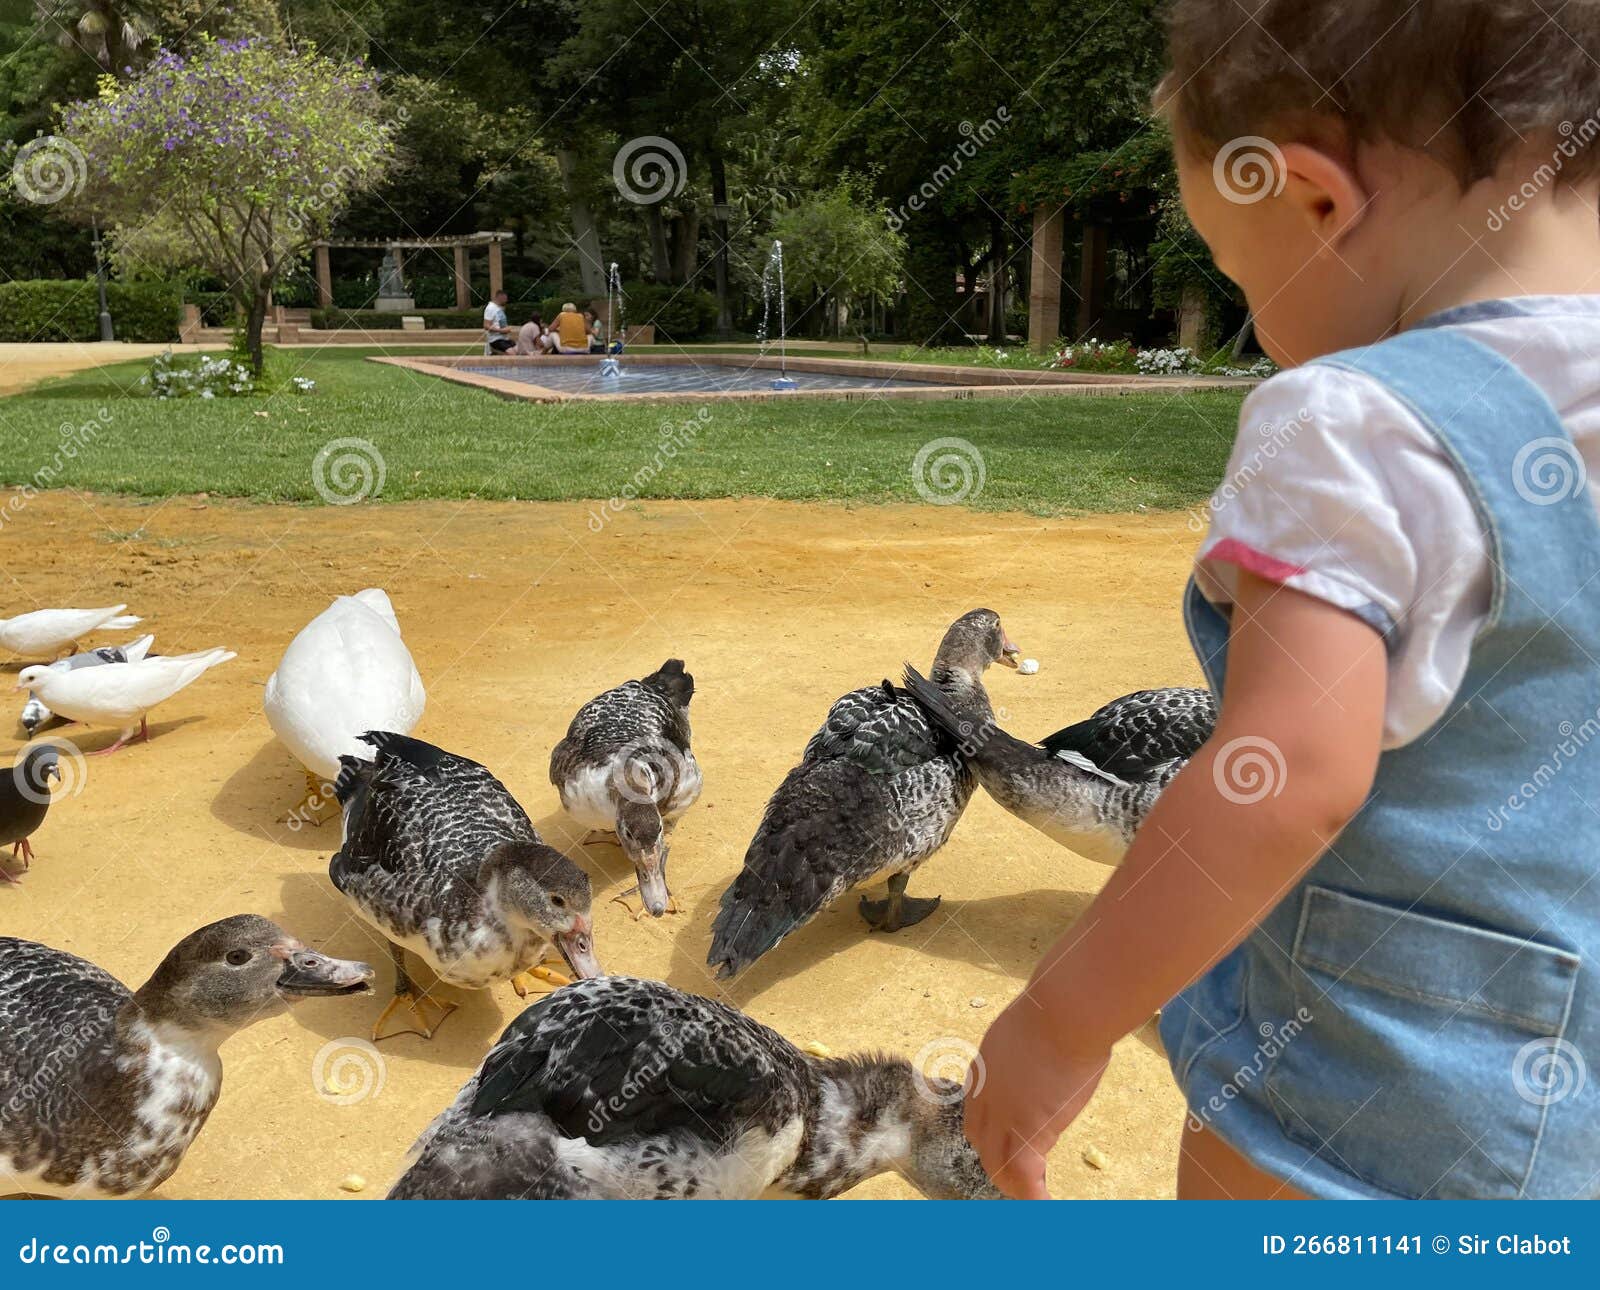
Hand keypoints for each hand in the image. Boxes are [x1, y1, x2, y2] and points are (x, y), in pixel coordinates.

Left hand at [964, 998, 1109, 1198]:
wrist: (1065, 1011)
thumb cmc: (1062, 1005)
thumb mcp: (1033, 1023)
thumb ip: (1032, 1046)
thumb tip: (1053, 1046)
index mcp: (986, 1065)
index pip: (978, 1108)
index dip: (989, 1130)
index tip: (1004, 1141)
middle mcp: (987, 1093)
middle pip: (981, 1139)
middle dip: (996, 1160)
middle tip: (1016, 1178)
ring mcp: (1004, 1115)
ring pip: (998, 1163)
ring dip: (1014, 1186)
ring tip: (1031, 1201)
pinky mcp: (1028, 1131)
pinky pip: (1025, 1177)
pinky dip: (1033, 1199)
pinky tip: (1047, 1209)